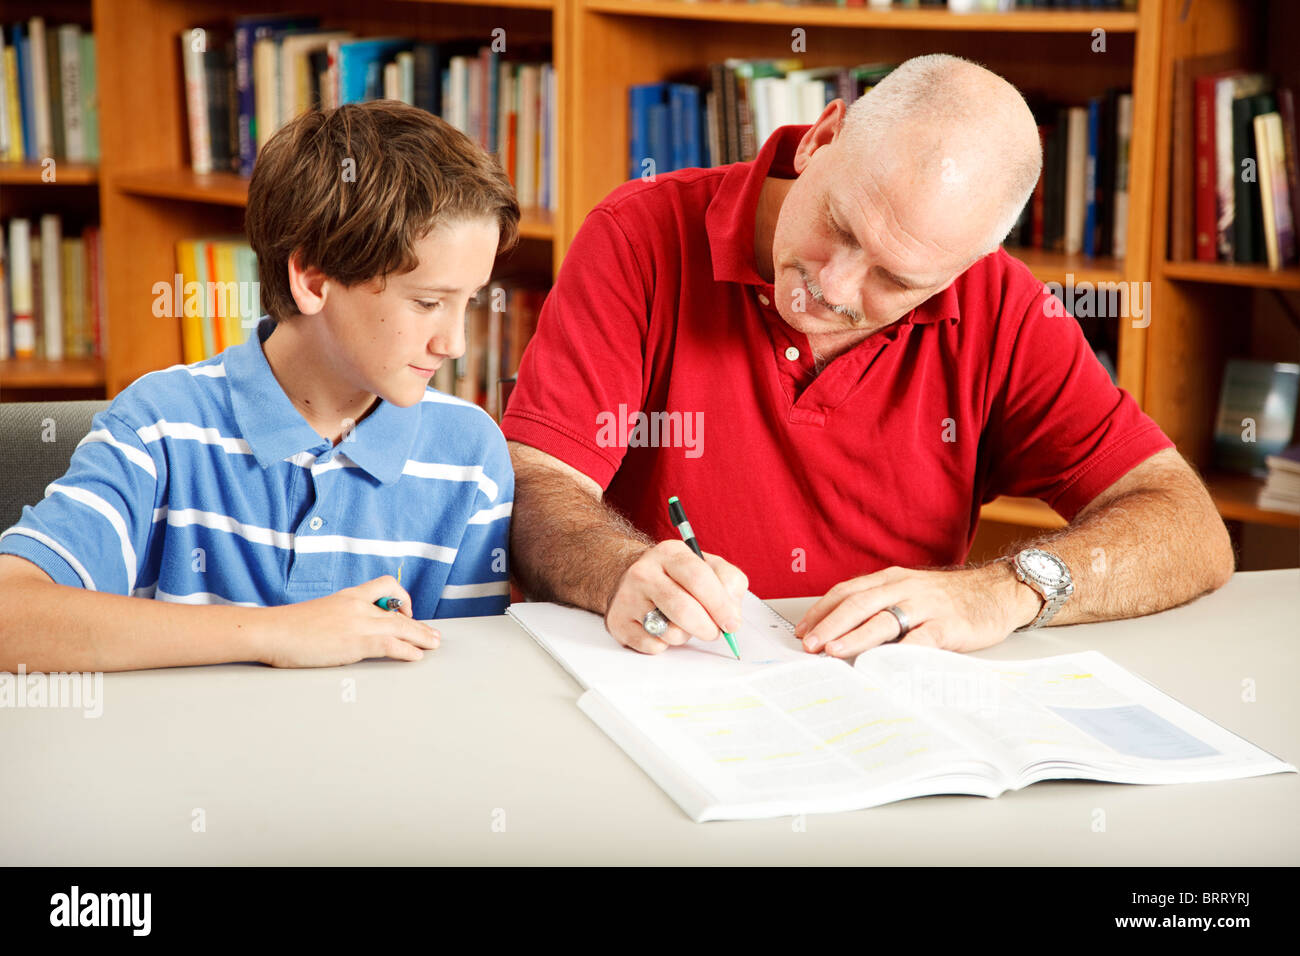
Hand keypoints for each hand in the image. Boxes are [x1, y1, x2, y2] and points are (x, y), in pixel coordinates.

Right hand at [257, 576, 440, 666]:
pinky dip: (408, 650)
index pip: (384, 585)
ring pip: (401, 626)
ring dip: (422, 637)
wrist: (272, 631)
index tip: (404, 612)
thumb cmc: (288, 627)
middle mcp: (357, 605)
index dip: (400, 597)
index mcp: (348, 595)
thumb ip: (341, 618)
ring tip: (433, 645)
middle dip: (419, 624)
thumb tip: (350, 633)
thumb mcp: (321, 613)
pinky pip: (391, 644)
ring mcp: (358, 622)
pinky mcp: (356, 641)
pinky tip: (415, 655)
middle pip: (398, 610)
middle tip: (433, 634)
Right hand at [604, 540, 747, 653]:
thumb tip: (731, 616)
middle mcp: (644, 572)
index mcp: (670, 553)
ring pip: (669, 632)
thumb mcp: (707, 566)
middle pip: (683, 609)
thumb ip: (729, 583)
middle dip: (707, 628)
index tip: (732, 624)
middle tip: (714, 632)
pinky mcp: (618, 622)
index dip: (720, 605)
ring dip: (685, 636)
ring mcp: (627, 597)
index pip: (698, 578)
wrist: (632, 578)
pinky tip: (662, 629)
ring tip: (682, 624)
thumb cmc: (677, 576)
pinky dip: (665, 645)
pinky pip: (652, 646)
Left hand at [795, 563, 1037, 657]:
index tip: (801, 630)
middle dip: (829, 624)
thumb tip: (838, 632)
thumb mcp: (909, 591)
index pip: (847, 591)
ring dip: (854, 636)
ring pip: (883, 619)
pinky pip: (920, 641)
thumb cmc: (948, 598)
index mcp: (890, 579)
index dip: (821, 610)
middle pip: (858, 603)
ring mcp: (926, 606)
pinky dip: (899, 654)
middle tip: (808, 644)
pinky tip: (882, 666)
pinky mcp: (948, 626)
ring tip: (833, 651)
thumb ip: (880, 605)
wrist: (999, 591)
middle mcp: (904, 588)